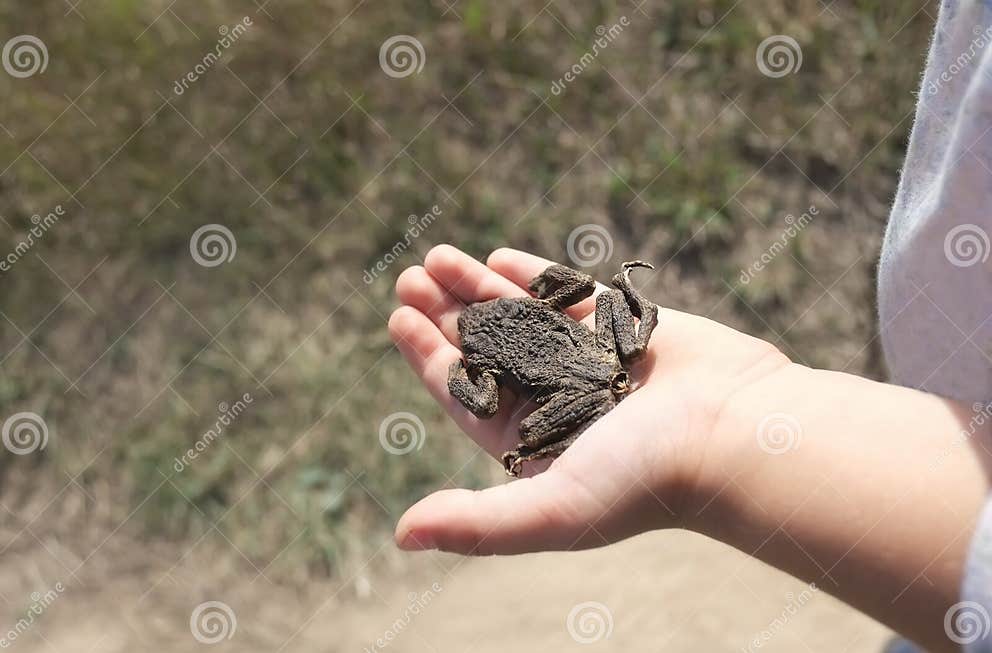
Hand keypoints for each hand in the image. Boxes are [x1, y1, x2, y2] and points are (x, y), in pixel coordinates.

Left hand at [388, 245, 790, 554]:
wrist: (738, 431)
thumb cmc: (644, 477)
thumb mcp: (550, 508)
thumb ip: (477, 522)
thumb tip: (402, 537)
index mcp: (535, 444)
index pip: (466, 394)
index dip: (428, 358)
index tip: (398, 317)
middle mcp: (557, 402)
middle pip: (485, 350)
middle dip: (445, 315)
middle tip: (408, 278)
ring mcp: (589, 361)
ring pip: (519, 317)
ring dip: (477, 288)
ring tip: (437, 256)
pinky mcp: (624, 328)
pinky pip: (568, 297)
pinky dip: (533, 277)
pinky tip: (497, 258)